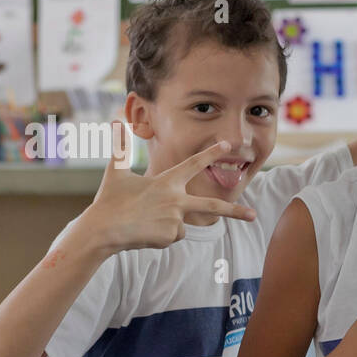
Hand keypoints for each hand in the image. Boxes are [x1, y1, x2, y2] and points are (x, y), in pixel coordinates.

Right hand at [82, 130, 253, 252]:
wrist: (102, 230)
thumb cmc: (109, 201)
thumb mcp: (115, 172)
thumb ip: (120, 148)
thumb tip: (113, 120)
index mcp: (166, 182)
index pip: (193, 164)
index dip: (211, 153)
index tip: (227, 145)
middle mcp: (176, 200)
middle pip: (212, 206)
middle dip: (235, 211)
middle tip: (254, 216)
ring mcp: (176, 219)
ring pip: (182, 223)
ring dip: (168, 224)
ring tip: (144, 221)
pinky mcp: (171, 236)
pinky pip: (174, 236)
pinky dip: (162, 236)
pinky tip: (145, 233)